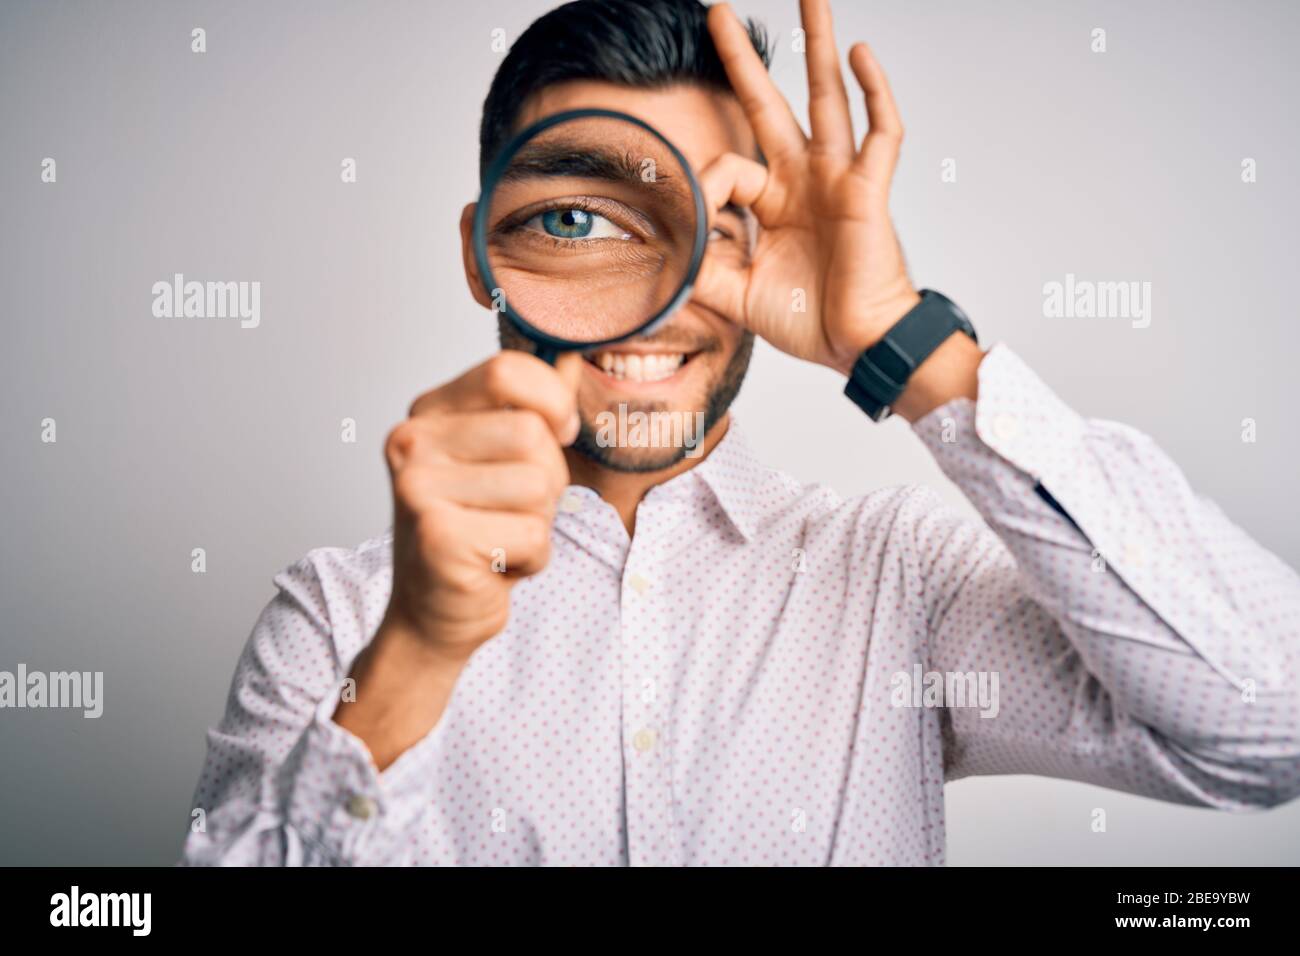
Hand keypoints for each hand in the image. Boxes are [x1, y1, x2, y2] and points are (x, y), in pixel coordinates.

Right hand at [382, 350, 582, 663]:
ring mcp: (418, 490)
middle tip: (514, 509)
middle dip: (548, 479)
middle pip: (532, 433)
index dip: (552, 402)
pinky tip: (497, 565)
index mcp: (428, 412)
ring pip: (539, 485)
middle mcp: (412, 443)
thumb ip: (535, 405)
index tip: (555, 434)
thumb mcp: (502, 459)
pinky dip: (532, 559)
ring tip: (503, 535)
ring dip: (540, 521)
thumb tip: (573, 353)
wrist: (431, 614)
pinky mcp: (438, 539)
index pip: (508, 370)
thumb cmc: (474, 531)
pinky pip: (533, 536)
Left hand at [694, 0, 920, 374]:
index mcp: (775, 203)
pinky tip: (860, 53)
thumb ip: (703, 268)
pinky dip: (875, 91)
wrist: (857, 344)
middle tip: (718, 13)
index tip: (700, 216)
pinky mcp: (868, 189)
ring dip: (820, 46)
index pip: (730, 167)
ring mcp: (839, 179)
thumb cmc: (811, 321)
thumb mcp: (738, 294)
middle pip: (772, 103)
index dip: (710, 183)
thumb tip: (667, 247)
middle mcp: (805, 180)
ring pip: (828, 98)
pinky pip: (880, 131)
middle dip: (746, 60)